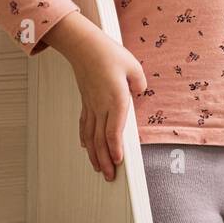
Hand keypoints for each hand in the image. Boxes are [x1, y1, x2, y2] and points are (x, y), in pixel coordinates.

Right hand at [44, 11, 146, 180]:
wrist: (83, 46)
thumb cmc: (108, 54)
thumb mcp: (133, 66)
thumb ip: (139, 83)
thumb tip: (140, 92)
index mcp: (115, 99)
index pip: (113, 130)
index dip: (115, 148)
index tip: (118, 162)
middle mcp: (100, 106)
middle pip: (100, 139)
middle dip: (105, 160)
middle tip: (109, 176)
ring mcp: (91, 105)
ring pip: (90, 136)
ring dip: (94, 155)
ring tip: (98, 169)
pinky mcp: (86, 102)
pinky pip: (85, 124)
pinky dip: (85, 138)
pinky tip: (86, 147)